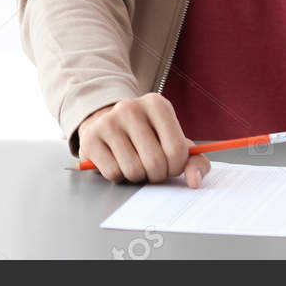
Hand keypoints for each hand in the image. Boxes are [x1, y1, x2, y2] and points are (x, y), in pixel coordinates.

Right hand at [75, 93, 210, 187]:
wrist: (106, 123)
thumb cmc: (147, 137)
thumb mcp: (172, 141)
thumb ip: (194, 161)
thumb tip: (194, 181)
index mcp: (157, 104)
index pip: (177, 150)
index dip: (176, 167)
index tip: (170, 164)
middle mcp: (130, 107)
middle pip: (155, 162)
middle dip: (156, 174)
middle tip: (152, 168)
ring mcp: (108, 121)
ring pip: (133, 170)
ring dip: (137, 176)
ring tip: (134, 163)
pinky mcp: (90, 138)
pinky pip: (113, 173)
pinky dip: (119, 176)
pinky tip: (117, 162)